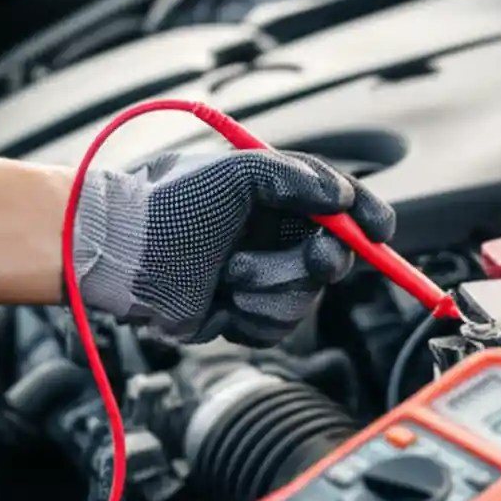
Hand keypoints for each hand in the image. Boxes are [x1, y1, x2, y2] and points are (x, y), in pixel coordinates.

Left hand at [74, 150, 393, 345]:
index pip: (341, 207)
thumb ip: (294, 177)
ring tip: (227, 271)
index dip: (368, 219)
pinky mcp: (244, 317)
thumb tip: (341, 196)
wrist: (119, 254)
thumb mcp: (236, 172)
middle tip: (316, 256)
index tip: (381, 230)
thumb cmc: (166, 204)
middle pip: (334, 258)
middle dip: (324, 260)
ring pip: (304, 299)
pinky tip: (221, 299)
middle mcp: (274, 238)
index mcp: (278, 199)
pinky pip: (276, 329)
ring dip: (269, 286)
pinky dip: (251, 316)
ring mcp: (262, 279)